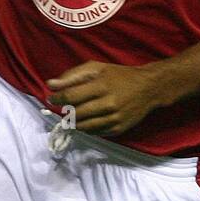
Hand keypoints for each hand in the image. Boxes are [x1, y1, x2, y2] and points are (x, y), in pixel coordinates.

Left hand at [46, 61, 165, 137]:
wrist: (149, 88)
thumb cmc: (119, 75)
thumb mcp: (97, 68)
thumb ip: (72, 75)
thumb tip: (50, 84)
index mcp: (101, 86)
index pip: (71, 96)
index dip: (57, 99)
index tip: (51, 99)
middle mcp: (108, 104)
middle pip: (76, 114)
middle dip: (64, 112)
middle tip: (62, 108)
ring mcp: (114, 118)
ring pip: (84, 126)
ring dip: (74, 122)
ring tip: (72, 115)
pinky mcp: (118, 129)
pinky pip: (95, 132)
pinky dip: (86, 128)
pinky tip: (86, 120)